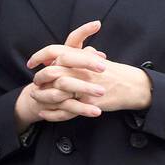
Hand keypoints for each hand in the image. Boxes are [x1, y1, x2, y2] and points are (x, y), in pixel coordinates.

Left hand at [20, 21, 152, 124]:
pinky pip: (66, 109)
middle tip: (34, 83)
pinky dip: (53, 113)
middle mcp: (81, 70)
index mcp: (82, 57)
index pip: (55, 51)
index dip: (40, 56)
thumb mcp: (96, 60)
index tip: (31, 63)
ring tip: (35, 98)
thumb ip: (80, 56)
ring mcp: (84, 87)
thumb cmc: (115, 73)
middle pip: (51, 72)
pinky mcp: (88, 102)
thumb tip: (63, 54)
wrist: (133, 86)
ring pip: (56, 92)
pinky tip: (44, 113)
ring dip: (43, 96)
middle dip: (40, 78)